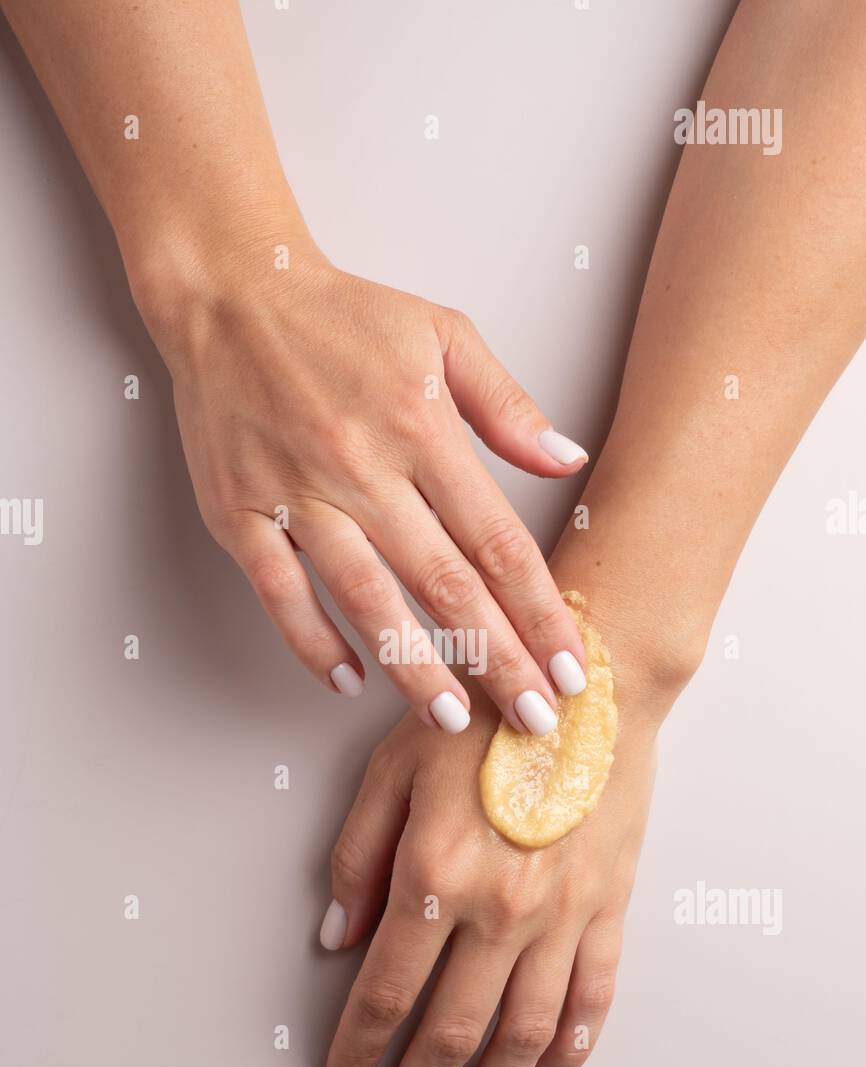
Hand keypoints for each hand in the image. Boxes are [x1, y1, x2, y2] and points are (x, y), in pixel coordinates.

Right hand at [141, 235, 589, 733]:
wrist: (232, 292)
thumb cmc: (342, 317)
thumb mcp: (443, 332)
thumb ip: (507, 405)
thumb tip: (568, 460)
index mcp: (422, 429)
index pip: (497, 541)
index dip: (538, 612)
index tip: (571, 665)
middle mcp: (364, 469)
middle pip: (445, 585)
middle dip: (498, 660)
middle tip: (534, 721)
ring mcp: (298, 494)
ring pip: (368, 600)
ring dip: (415, 668)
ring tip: (455, 720)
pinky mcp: (242, 513)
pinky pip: (280, 593)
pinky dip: (312, 642)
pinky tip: (349, 681)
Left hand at [319, 644, 661, 1066]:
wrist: (592, 682)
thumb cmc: (484, 714)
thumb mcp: (394, 768)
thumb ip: (358, 856)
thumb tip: (336, 939)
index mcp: (436, 873)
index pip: (386, 991)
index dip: (358, 1048)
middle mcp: (501, 908)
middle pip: (451, 1031)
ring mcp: (563, 913)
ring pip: (524, 1031)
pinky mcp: (608, 906)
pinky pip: (593, 994)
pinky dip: (572, 1046)